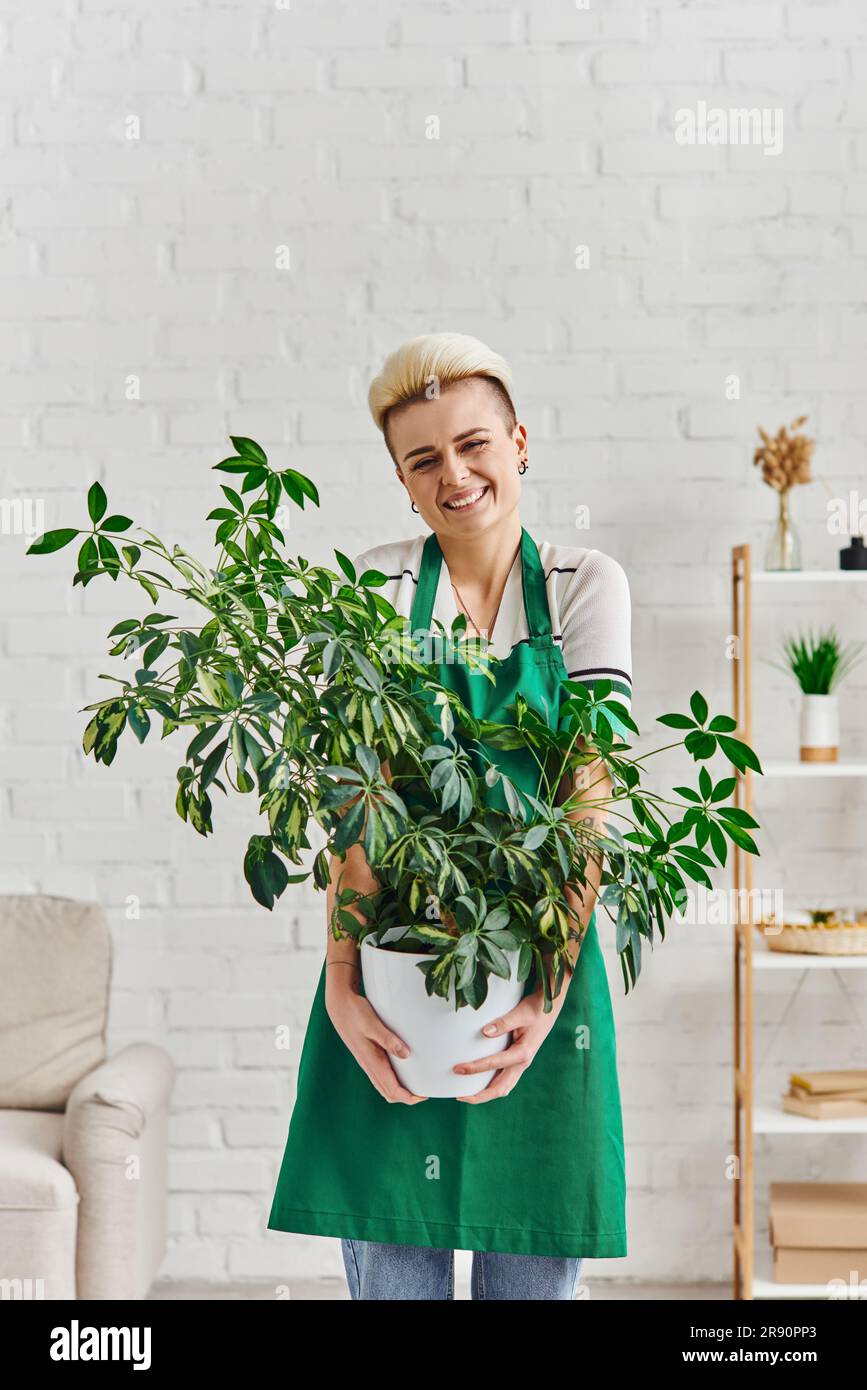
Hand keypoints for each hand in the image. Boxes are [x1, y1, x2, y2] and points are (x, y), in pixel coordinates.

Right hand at [326, 976, 427, 1104]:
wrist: (338, 1004)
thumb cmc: (355, 1012)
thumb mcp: (372, 1024)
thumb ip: (388, 1039)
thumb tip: (406, 1055)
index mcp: (372, 1061)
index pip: (391, 1090)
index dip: (408, 1097)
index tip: (423, 1096)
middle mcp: (369, 1065)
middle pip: (388, 1093)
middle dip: (406, 1097)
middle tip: (423, 1092)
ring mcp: (367, 1061)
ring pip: (384, 1085)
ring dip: (399, 1090)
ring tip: (415, 1084)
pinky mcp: (367, 1055)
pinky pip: (381, 1075)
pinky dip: (392, 1080)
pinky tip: (401, 1069)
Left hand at [452, 981, 566, 1103]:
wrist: (549, 1009)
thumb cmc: (535, 1009)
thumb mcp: (520, 1013)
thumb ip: (503, 1023)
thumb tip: (484, 1032)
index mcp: (523, 1053)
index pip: (494, 1064)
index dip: (474, 1068)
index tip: (457, 1069)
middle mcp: (522, 1063)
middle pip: (500, 1088)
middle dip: (479, 1095)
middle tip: (459, 1097)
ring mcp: (521, 1064)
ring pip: (503, 1088)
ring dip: (485, 1094)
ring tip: (466, 1095)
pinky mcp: (518, 1062)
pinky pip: (504, 1080)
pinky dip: (491, 1086)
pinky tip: (479, 1083)